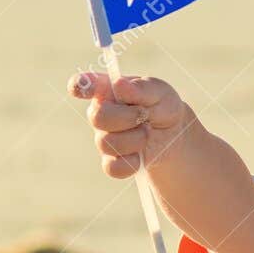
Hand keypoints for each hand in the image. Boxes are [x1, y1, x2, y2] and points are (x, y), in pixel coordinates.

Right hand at [68, 71, 188, 178]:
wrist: (173, 135)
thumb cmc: (161, 106)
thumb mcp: (159, 91)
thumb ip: (141, 87)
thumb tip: (119, 84)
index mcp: (106, 89)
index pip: (82, 84)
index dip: (80, 85)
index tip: (82, 89)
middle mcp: (99, 112)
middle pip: (97, 117)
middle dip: (127, 117)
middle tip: (145, 115)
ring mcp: (103, 138)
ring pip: (107, 143)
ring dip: (136, 138)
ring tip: (148, 131)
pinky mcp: (111, 161)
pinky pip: (113, 167)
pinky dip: (131, 162)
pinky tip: (140, 154)